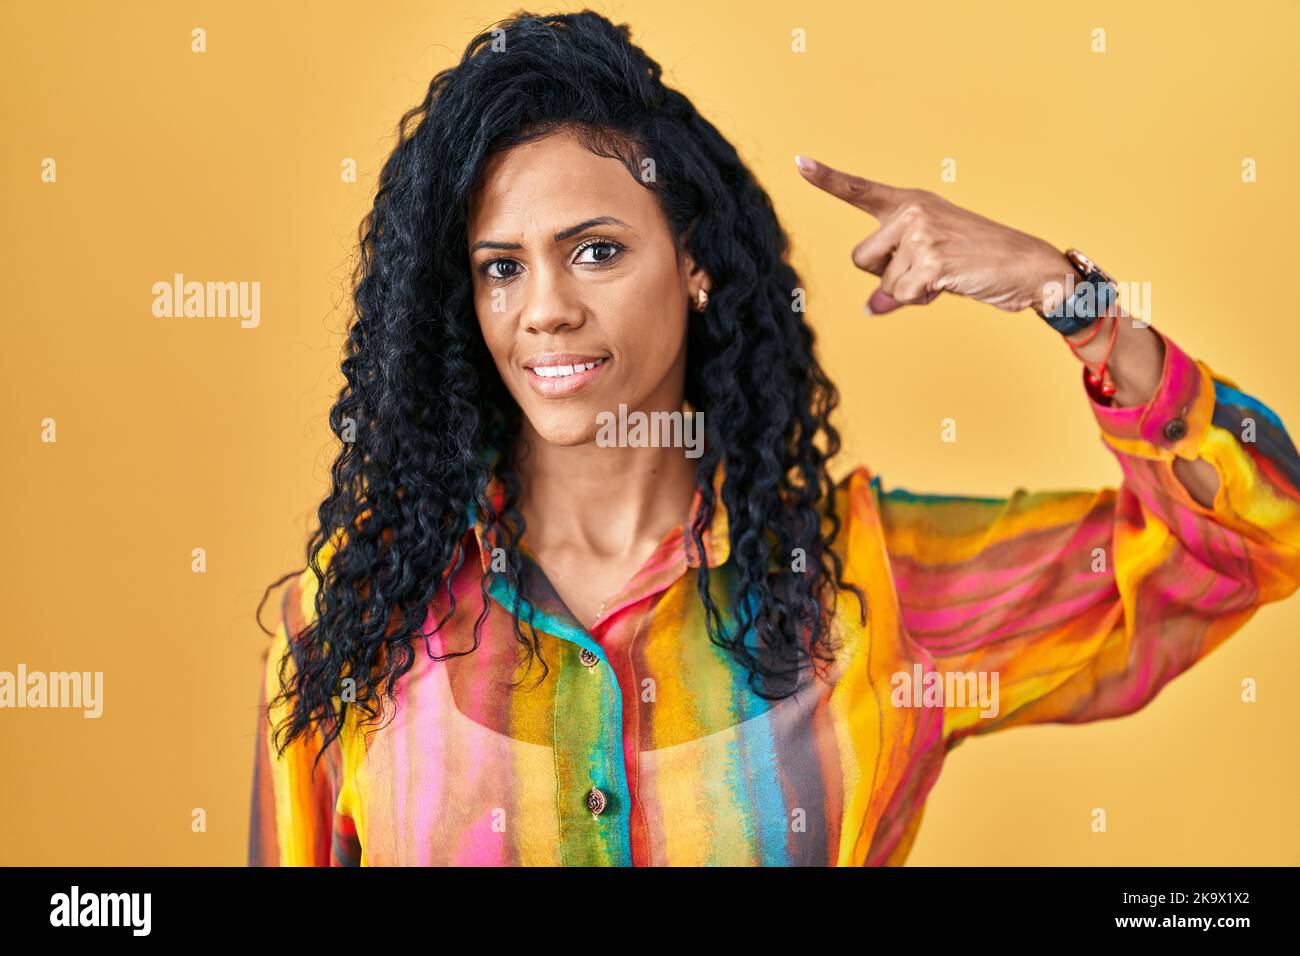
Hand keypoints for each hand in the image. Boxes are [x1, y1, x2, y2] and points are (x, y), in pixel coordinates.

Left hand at [795, 155, 1074, 315]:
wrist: (1029, 267)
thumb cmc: (978, 262)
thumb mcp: (931, 262)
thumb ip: (893, 280)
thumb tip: (870, 308)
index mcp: (910, 203)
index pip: (860, 191)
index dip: (827, 179)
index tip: (799, 163)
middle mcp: (912, 211)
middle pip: (860, 259)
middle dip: (885, 276)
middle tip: (926, 269)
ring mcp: (922, 233)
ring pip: (882, 284)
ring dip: (908, 292)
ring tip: (945, 275)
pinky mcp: (932, 260)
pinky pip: (901, 296)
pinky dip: (920, 300)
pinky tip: (950, 284)